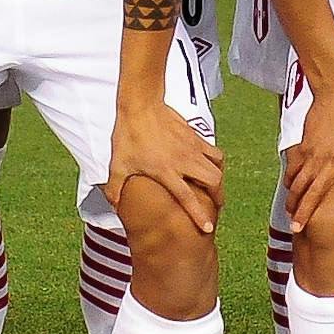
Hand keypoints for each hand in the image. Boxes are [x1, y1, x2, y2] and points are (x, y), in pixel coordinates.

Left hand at [106, 92, 225, 235]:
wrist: (141, 105)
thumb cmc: (129, 134)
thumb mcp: (118, 164)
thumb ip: (116, 188)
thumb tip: (114, 205)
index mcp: (166, 171)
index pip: (188, 198)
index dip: (200, 215)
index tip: (208, 228)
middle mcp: (184, 161)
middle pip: (213, 182)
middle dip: (218, 197)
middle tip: (215, 206)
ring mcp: (192, 147)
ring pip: (218, 166)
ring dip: (219, 179)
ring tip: (215, 188)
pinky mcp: (195, 136)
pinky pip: (214, 151)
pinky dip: (216, 161)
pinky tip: (208, 165)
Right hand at [282, 82, 333, 236]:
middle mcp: (331, 165)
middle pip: (315, 197)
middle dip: (305, 215)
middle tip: (297, 231)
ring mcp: (315, 157)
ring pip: (300, 185)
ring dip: (293, 202)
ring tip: (290, 216)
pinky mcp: (305, 148)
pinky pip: (294, 169)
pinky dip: (290, 181)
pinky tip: (289, 190)